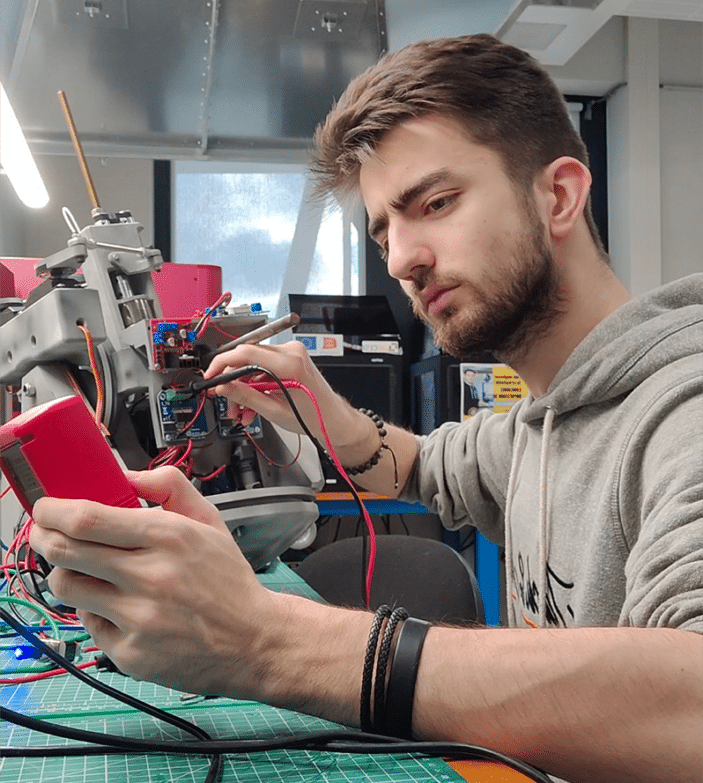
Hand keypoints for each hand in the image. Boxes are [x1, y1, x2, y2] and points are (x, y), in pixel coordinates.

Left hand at [28, 466, 278, 697]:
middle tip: (45, 532)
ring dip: (67, 573)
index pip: (88, 519)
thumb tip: (125, 474)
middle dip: (44, 537)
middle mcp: (151, 577)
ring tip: (87, 570)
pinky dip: (96, 610)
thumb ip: (169, 486)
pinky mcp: (130, 653)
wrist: (253, 640)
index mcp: (170, 537)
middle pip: (66, 551)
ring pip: (67, 588)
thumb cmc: (228, 580)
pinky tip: (120, 606)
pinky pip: (89, 623)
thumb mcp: (210, 520)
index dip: (53, 511)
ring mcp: (138, 618)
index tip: (46, 507)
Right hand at [203, 340, 357, 446]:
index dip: (222, 363)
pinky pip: (263, 367)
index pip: (245, 353)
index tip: (211, 375)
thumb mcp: (272, 411)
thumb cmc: (313, 417)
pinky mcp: (291, 359)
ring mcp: (292, 354)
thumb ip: (245, 396)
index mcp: (288, 363)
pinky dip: (254, 384)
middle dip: (233, 382)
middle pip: (247, 358)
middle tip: (226, 401)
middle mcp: (291, 352)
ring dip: (243, 387)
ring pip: (253, 365)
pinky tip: (252, 403)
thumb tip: (223, 386)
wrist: (332, 419)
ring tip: (241, 410)